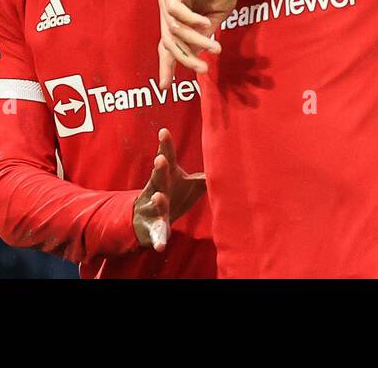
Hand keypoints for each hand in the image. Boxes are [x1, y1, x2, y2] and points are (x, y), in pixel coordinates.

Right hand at [132, 128, 206, 251]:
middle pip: (158, 177)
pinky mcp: (153, 228)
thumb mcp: (189, 183)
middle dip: (159, 169)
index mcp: (167, 176)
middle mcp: (157, 189)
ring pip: (155, 203)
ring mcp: (152, 209)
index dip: (166, 144)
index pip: (167, 157)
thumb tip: (230, 161)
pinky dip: (159, 239)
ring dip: (157, 200)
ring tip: (159, 196)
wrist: (147, 221)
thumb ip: (206, 173)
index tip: (163, 131)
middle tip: (160, 159)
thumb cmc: (174, 194)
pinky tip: (162, 246)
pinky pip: (156, 234)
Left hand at [155, 0, 239, 86]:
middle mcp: (165, 2)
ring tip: (215, 47)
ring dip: (195, 40)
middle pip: (167, 40)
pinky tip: (206, 24)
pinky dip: (191, 21)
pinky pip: (176, 10)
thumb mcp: (216, 14)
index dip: (167, 64)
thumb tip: (196, 55)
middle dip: (183, 58)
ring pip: (173, 28)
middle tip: (201, 70)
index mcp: (175, 11)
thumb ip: (204, 33)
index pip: (166, 42)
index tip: (165, 87)